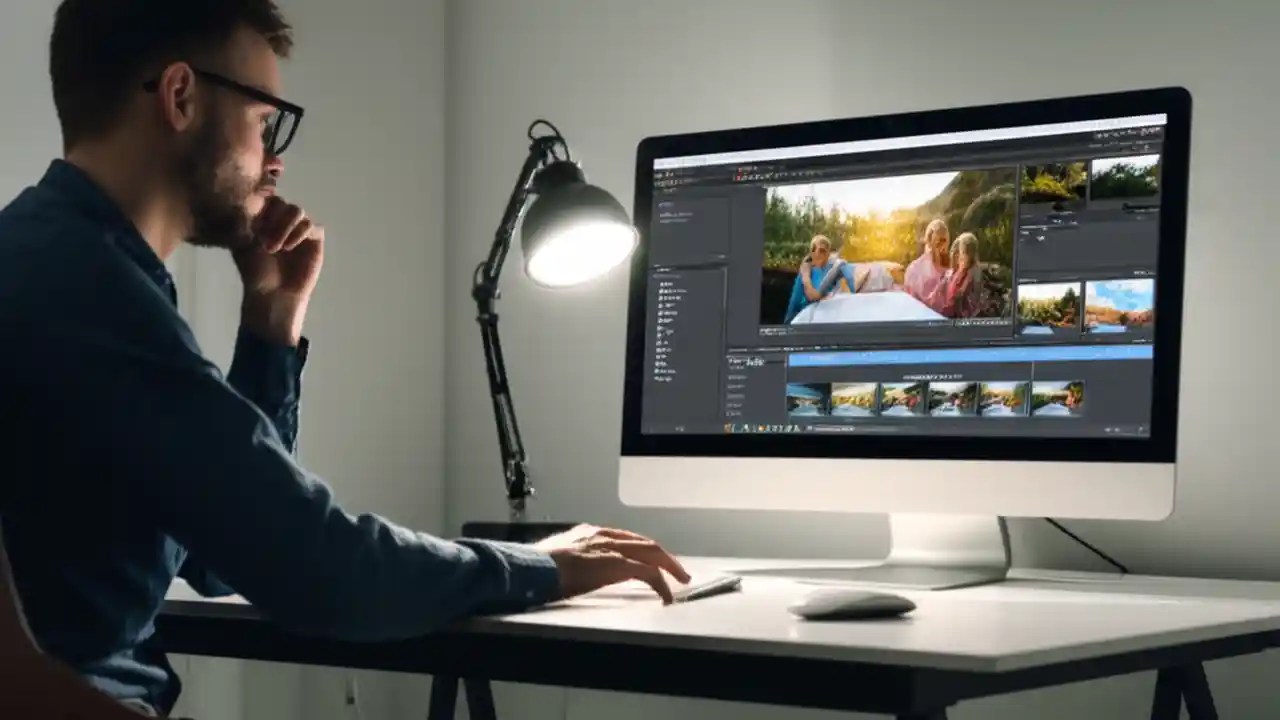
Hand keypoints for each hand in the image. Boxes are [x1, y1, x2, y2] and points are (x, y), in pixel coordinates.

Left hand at [234, 196, 325, 344]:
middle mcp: (282, 221)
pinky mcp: (314, 239)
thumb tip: (246, 200)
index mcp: (264, 218)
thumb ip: (244, 220)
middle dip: (272, 218)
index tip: (252, 223)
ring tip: (275, 247)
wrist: (273, 294)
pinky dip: (300, 232)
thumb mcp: (242, 243)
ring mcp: (299, 229)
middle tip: (262, 238)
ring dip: (285, 226)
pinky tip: (288, 247)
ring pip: (297, 211)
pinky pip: (312, 226)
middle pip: (282, 202)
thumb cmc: (254, 271)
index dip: (261, 205)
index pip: (265, 198)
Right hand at [535, 524, 690, 603]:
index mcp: (587, 534)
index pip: (624, 538)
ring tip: (679, 581)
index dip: (641, 550)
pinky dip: (660, 584)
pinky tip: (665, 595)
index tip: (651, 561)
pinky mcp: (615, 563)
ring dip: (668, 567)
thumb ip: (569, 565)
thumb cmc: (533, 570)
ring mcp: (610, 547)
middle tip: (676, 571)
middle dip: (663, 556)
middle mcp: (601, 535)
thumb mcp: (554, 562)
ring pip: (651, 552)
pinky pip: (647, 572)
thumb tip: (570, 577)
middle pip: (643, 542)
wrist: (528, 568)